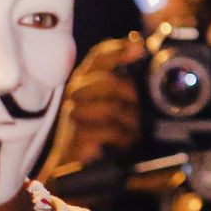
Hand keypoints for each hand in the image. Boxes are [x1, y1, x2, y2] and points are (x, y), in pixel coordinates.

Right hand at [42, 35, 143, 173]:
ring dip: (130, 122)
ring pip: (113, 108)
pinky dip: (124, 137)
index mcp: (84, 80)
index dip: (118, 48)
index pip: (98, 56)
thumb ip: (120, 80)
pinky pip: (110, 130)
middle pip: (109, 81)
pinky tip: (124, 142)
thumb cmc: (93, 130)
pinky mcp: (77, 134)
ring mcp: (74, 113)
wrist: (71, 164)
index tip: (138, 46)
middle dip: (130, 95)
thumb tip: (138, 49)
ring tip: (133, 132)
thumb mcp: (108, 102)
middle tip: (136, 109)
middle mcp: (76, 92)